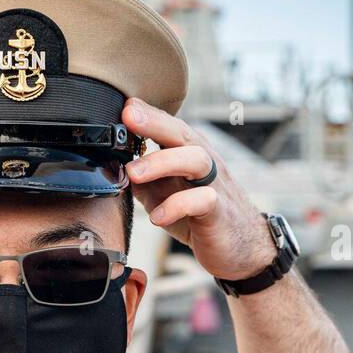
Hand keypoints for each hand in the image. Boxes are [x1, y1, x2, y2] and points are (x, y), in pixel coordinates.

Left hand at [122, 98, 273, 281]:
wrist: (241, 247)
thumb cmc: (198, 216)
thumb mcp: (164, 195)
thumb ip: (142, 180)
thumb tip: (111, 169)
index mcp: (189, 154)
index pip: (168, 127)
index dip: (147, 114)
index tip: (123, 105)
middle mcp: (204, 163)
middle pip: (183, 133)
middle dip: (155, 122)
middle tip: (128, 118)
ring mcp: (215, 185)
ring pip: (196, 159)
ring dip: (162, 162)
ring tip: (133, 174)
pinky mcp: (220, 212)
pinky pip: (203, 201)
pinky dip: (177, 207)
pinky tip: (157, 217)